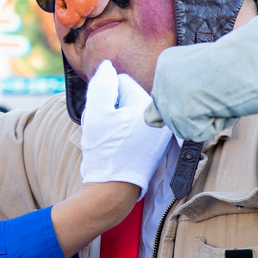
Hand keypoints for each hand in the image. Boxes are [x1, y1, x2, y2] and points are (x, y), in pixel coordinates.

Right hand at [79, 60, 172, 197]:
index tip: (102, 116)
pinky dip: (122, 135)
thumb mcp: (96, 113)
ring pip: (129, 114)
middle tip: (104, 129)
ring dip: (115, 122)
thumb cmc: (104, 152)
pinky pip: (134, 130)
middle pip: (127, 98)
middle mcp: (161, 118)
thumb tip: (107, 65)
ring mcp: (160, 134)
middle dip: (111, 109)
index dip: (105, 96)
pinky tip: (117, 148)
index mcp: (150, 106)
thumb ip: (101, 84)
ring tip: (110, 140)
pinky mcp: (155, 148)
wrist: (112, 191)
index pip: (122, 82)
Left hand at [145, 8, 257, 142]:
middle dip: (199, 110)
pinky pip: (198, 133)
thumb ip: (173, 94)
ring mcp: (170, 93)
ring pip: (185, 128)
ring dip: (209, 117)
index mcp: (164, 62)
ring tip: (222, 93)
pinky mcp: (183, 111)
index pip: (170, 100)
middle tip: (218, 88)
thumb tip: (148, 120)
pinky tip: (224, 101)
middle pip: (174, 117)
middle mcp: (161, 76)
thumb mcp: (200, 76)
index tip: (212, 80)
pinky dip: (216, 123)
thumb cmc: (240, 63)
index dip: (197, 98)